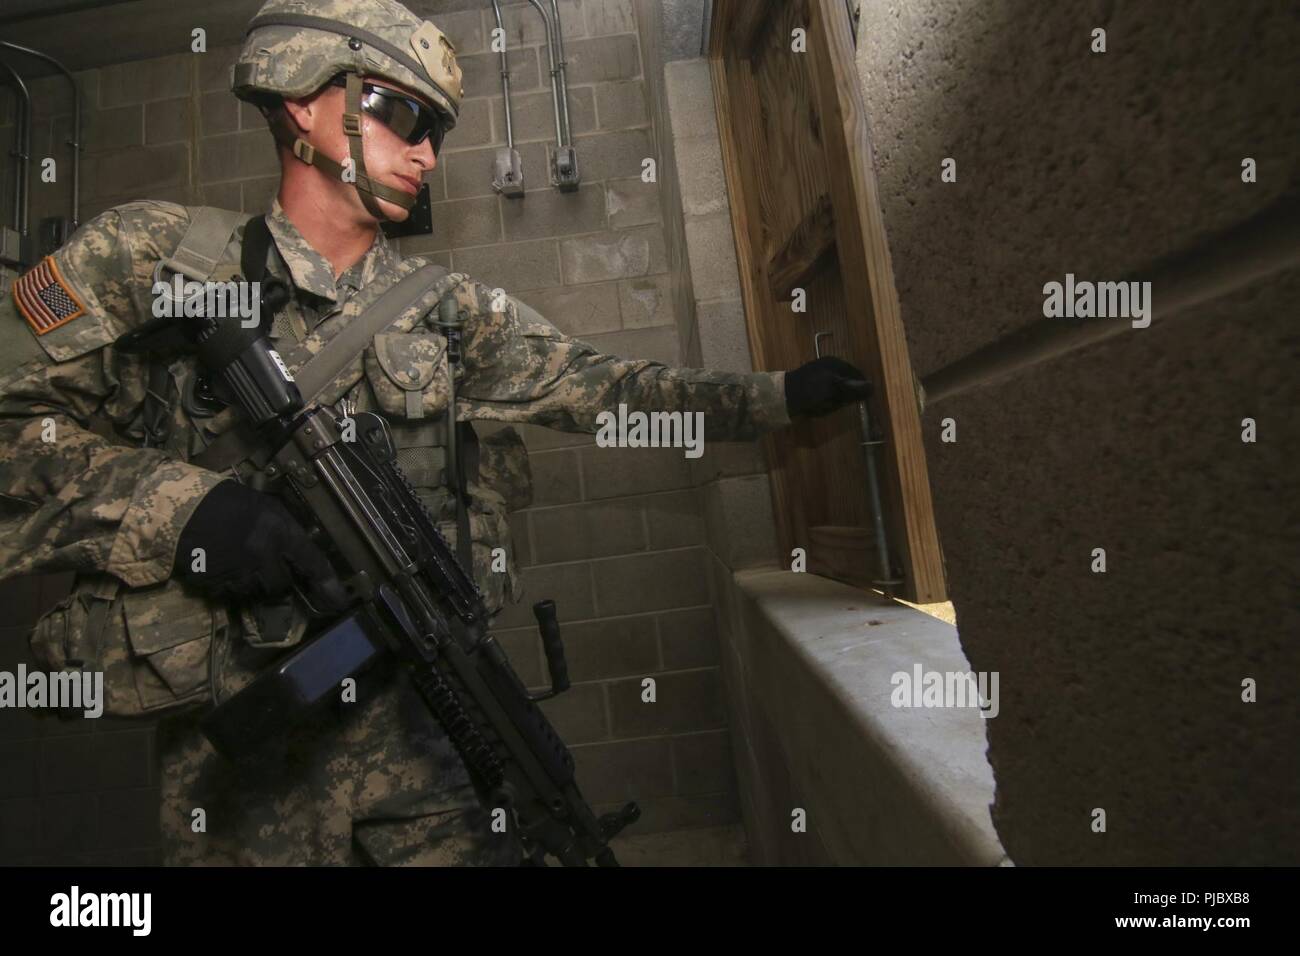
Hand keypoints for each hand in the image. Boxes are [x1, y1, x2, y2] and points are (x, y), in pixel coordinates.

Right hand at [174, 480, 347, 612]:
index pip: (312, 561)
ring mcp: (237, 571)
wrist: (182, 507)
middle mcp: (261, 554)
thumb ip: (285, 532)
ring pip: (254, 590)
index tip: (340, 600)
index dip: (328, 583)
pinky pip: (230, 593)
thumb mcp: (266, 507)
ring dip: (251, 582)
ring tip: (237, 560)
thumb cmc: (228, 502)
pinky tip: (221, 565)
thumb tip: (300, 556)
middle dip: (275, 579)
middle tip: (262, 563)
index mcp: (278, 530)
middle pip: (280, 584)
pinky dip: (228, 585)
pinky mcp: (215, 582)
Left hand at [785, 357, 872, 416]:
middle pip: (847, 381)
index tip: (862, 400)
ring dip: (835, 400)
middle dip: (846, 394)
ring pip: (836, 390)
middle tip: (840, 404)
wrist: (780, 398)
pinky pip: (825, 395)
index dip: (860, 387)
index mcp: (834, 362)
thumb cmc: (809, 391)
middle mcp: (827, 366)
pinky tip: (819, 407)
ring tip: (827, 406)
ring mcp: (817, 375)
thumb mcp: (833, 390)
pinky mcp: (810, 386)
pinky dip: (825, 402)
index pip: (856, 373)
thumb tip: (872, 387)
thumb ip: (853, 389)